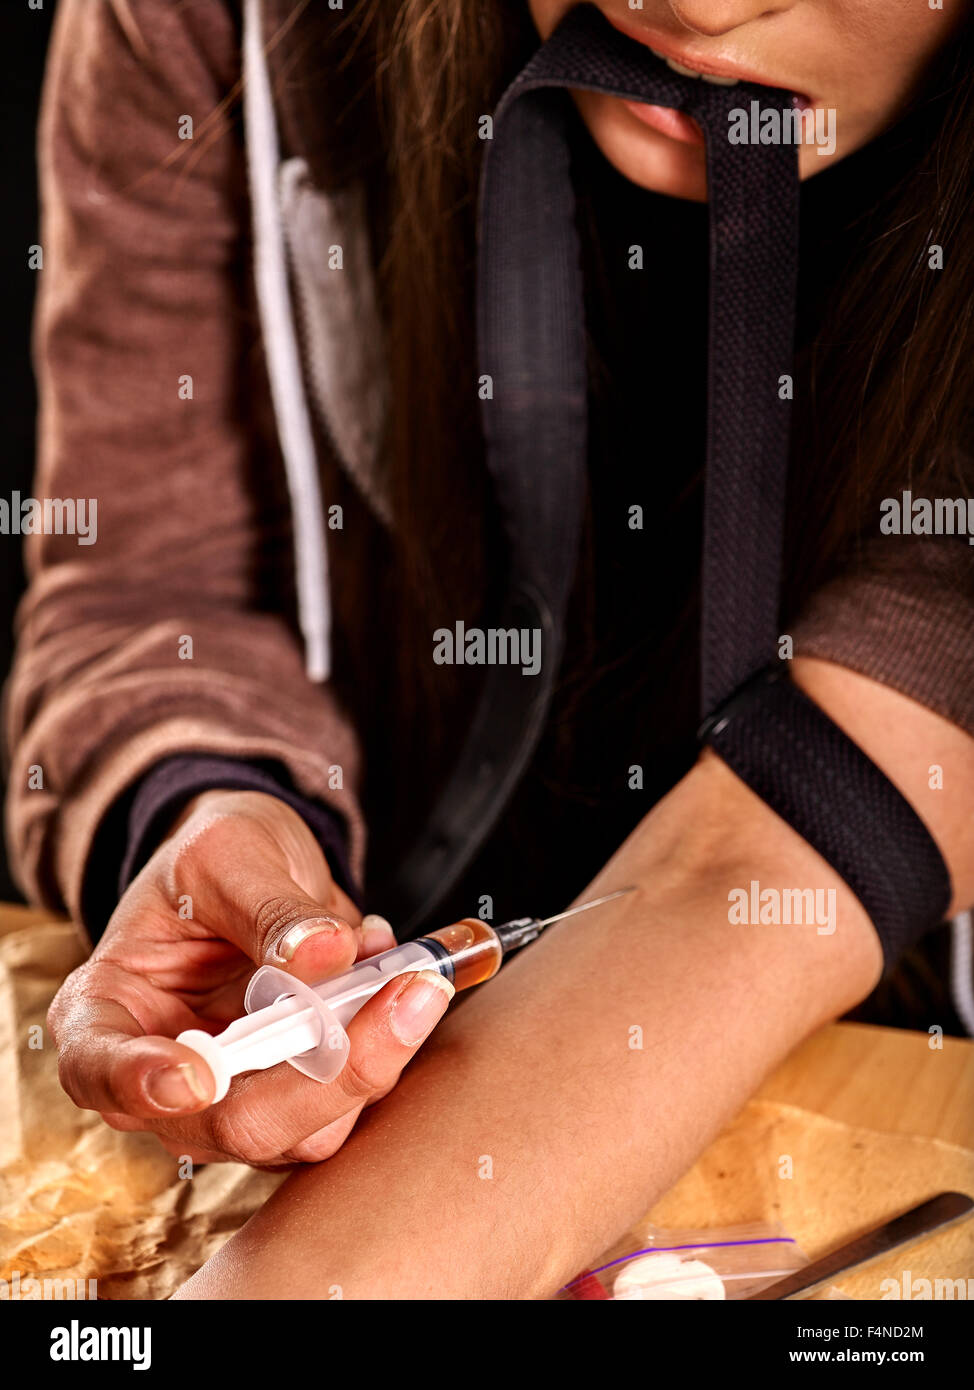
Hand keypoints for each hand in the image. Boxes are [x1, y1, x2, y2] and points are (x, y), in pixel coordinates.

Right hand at [48, 789, 452, 1164]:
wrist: (260, 867)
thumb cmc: (220, 858)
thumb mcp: (230, 854)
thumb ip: (270, 907)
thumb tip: (327, 953)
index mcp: (107, 1010)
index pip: (97, 1069)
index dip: (140, 1083)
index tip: (195, 1074)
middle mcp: (162, 1077)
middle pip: (229, 1121)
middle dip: (324, 1074)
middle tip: (405, 995)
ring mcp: (231, 1099)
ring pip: (303, 1130)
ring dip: (373, 1062)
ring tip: (412, 977)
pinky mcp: (295, 1098)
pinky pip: (349, 1102)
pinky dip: (388, 1045)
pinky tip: (398, 978)